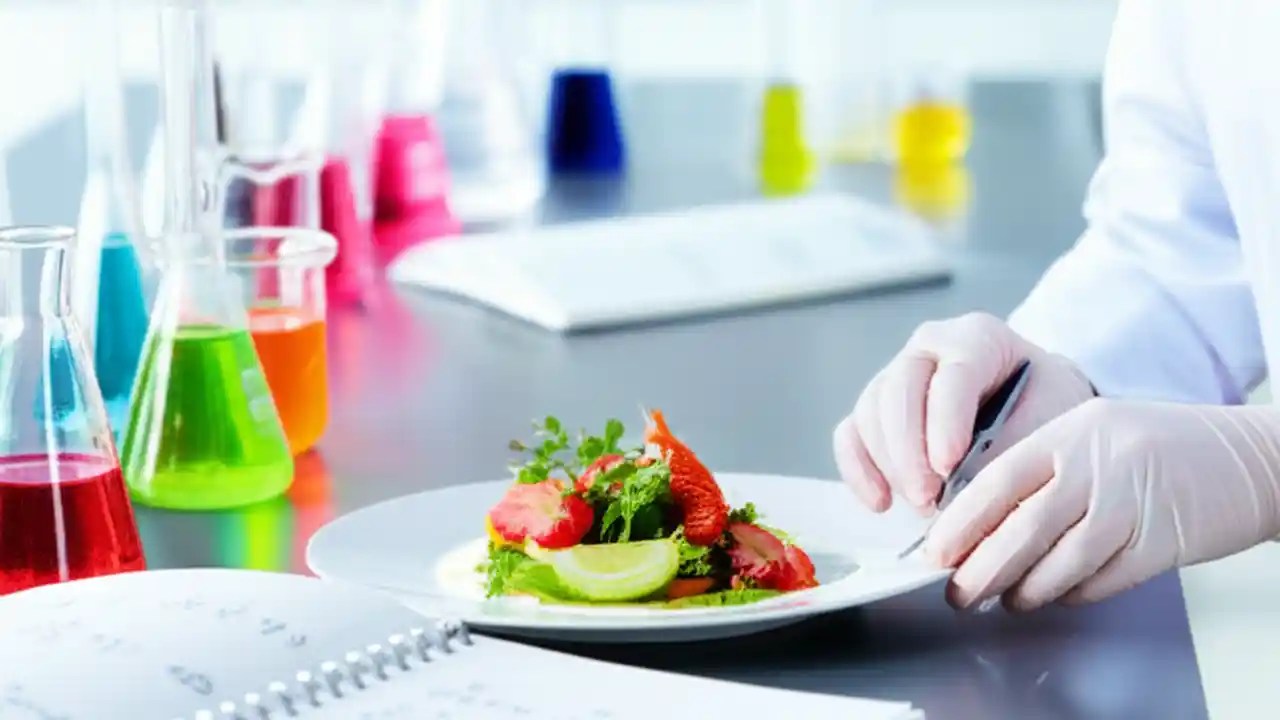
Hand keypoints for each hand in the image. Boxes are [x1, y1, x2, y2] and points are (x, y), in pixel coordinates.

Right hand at [832, 313, 1096, 513]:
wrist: (1038, 405)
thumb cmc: (1047, 408)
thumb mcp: (1050, 420)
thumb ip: (1010, 446)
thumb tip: (965, 485)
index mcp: (976, 338)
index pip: (953, 374)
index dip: (946, 421)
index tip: (949, 467)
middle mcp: (928, 348)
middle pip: (899, 391)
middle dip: (909, 450)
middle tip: (928, 498)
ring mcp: (895, 376)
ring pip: (870, 413)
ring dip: (889, 465)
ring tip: (922, 506)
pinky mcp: (875, 410)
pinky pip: (850, 435)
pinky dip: (859, 471)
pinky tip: (881, 503)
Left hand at [928, 399, 1279, 610]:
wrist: (1244, 457)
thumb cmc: (1156, 445)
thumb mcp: (1091, 432)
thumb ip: (1041, 468)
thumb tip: (978, 518)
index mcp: (1070, 433)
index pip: (998, 480)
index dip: (961, 522)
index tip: (935, 550)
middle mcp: (1097, 467)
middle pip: (1021, 530)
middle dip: (980, 570)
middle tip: (957, 592)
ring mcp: (1130, 507)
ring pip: (1058, 564)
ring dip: (1023, 590)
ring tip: (1005, 599)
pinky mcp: (1158, 545)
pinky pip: (1099, 582)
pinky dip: (1070, 594)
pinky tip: (1056, 593)